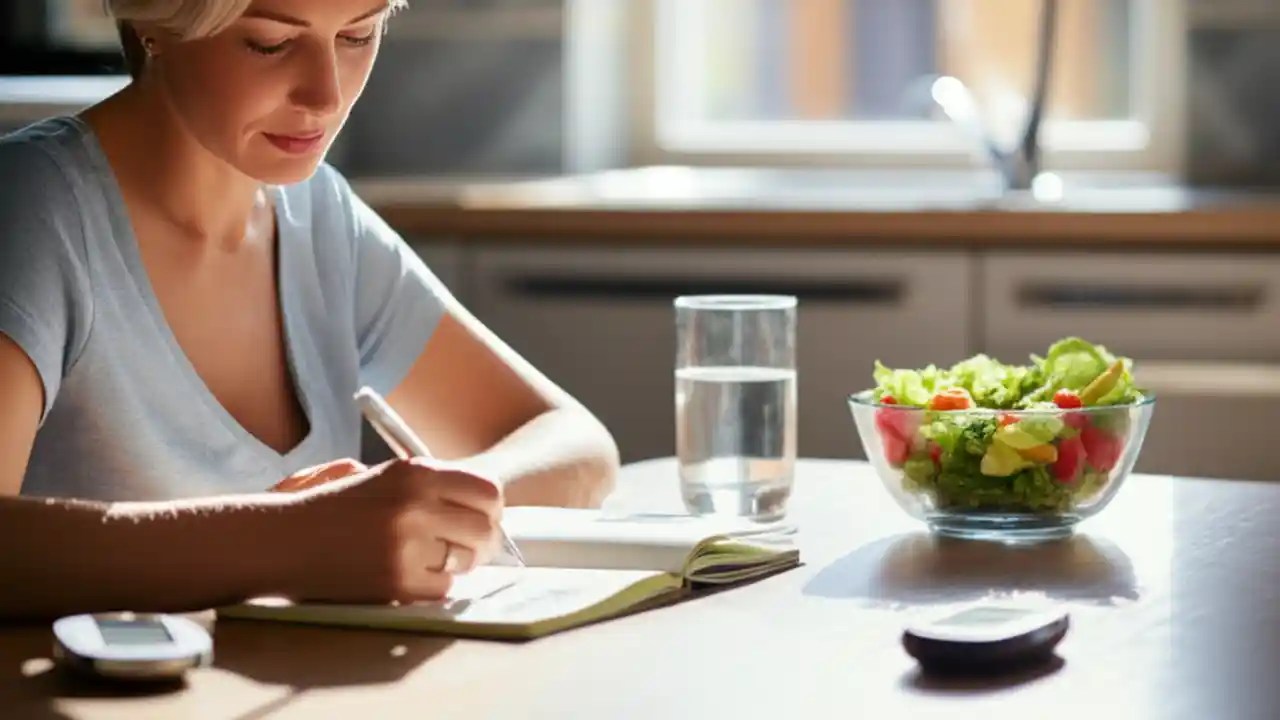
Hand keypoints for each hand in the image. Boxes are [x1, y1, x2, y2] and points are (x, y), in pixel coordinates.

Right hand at [277, 458, 503, 602]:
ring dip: (455, 565)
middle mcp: (417, 504)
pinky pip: (442, 588)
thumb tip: (480, 506)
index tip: (480, 520)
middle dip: (481, 542)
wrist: (277, 539)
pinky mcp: (395, 581)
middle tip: (464, 550)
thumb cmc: (328, 508)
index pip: (488, 491)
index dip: (490, 510)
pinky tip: (406, 577)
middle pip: (486, 529)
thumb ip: (428, 486)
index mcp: (416, 472)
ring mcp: (407, 544)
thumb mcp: (379, 477)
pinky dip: (430, 587)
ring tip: (429, 561)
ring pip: (467, 560)